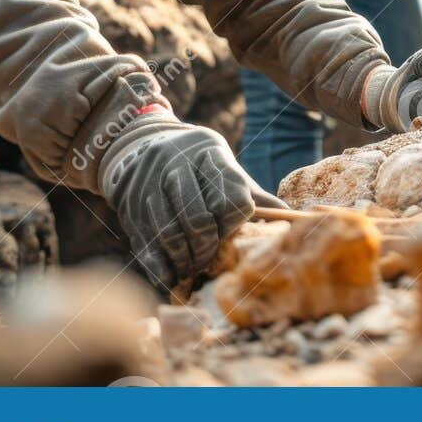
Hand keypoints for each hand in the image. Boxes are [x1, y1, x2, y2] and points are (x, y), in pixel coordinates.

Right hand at [98, 109, 279, 288]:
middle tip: (211, 260)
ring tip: (193, 268)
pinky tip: (170, 276)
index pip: (231, 197)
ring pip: (169, 233)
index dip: (236, 222)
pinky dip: (159, 265)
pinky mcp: (129, 204)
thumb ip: (253, 194)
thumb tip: (292, 217)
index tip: (234, 232)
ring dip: (184, 259)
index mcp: (209, 153)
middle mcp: (176, 165)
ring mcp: (148, 184)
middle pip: (198, 219)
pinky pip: (144, 242)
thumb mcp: (225, 169)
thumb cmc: (197, 165)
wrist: (140, 145)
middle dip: (208, 246)